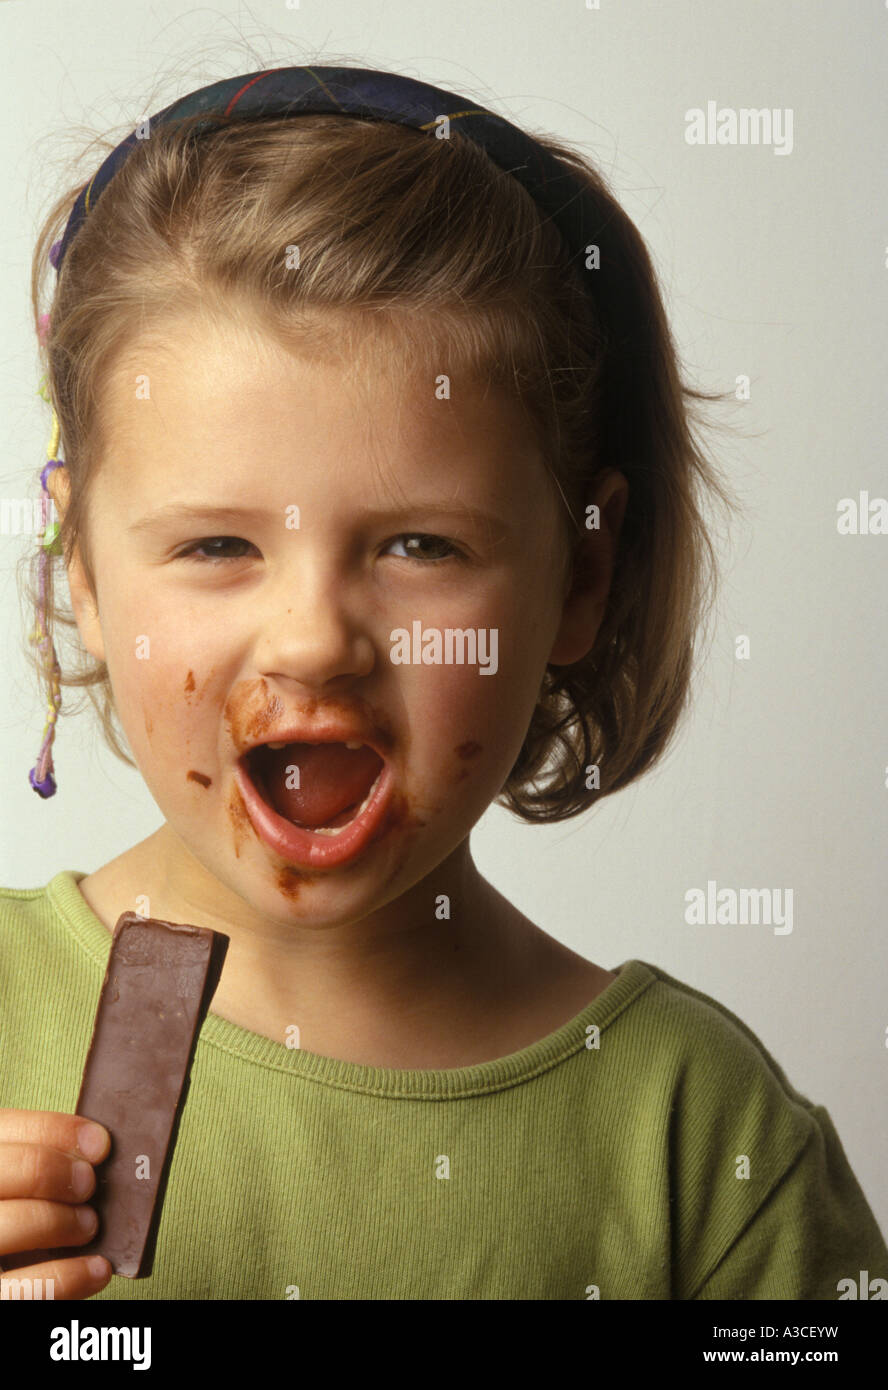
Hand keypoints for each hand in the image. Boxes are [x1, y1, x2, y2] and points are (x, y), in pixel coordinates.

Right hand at [0, 1108, 112, 1298]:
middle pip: (7, 1171)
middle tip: (89, 1185)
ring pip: (12, 1225)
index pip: (5, 1129)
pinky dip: (69, 1276)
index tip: (100, 1143)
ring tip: (90, 1225)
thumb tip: (96, 1149)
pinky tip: (97, 1269)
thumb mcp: (17, 1186)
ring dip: (62, 1222)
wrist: (3, 1277)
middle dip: (57, 1173)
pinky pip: (26, 1289)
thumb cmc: (15, 1218)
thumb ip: (40, 1165)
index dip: (55, 1131)